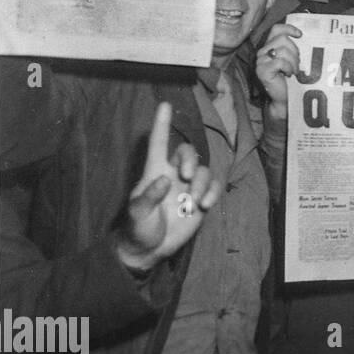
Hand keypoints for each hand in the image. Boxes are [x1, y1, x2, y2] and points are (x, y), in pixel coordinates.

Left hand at [116, 102, 223, 273]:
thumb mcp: (138, 214)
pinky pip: (214, 186)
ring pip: (204, 170)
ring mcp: (189, 186)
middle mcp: (173, 174)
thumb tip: (165, 180)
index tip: (165, 105)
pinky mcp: (201, 198)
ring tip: (195, 202)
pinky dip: (213, 192)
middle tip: (187, 177)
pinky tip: (205, 205)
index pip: (158, 143)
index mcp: (154, 172)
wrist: (151, 248)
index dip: (161, 124)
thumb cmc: (139, 228)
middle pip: (187, 152)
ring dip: (202, 183)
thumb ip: (149, 197)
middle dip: (190, 160)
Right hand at [255, 23, 302, 121]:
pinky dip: (288, 68)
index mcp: (269, 47)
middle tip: (296, 65)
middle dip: (295, 51)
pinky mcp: (262, 70)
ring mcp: (260, 61)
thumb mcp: (292, 60)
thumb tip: (301, 35)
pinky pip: (280, 62)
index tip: (300, 35)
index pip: (276, 30)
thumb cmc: (290, 80)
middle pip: (282, 40)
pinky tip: (289, 74)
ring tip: (293, 71)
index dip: (288, 28)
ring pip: (282, 51)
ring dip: (293, 62)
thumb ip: (292, 49)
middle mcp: (262, 52)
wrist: (285, 98)